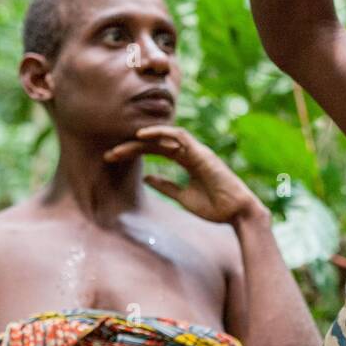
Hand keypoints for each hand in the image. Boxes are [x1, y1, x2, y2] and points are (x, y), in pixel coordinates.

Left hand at [104, 126, 266, 224]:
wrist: (236, 213)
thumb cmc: (214, 207)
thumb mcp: (182, 196)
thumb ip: (165, 185)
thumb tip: (146, 177)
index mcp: (185, 161)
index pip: (156, 151)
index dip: (134, 152)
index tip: (113, 158)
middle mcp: (189, 152)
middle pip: (156, 143)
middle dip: (132, 147)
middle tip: (109, 154)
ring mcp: (196, 151)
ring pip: (165, 136)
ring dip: (142, 138)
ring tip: (122, 144)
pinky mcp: (201, 153)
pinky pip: (179, 136)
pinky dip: (161, 132)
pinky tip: (143, 135)